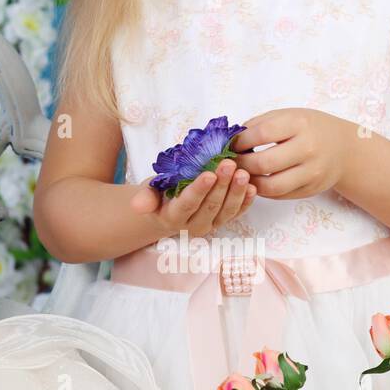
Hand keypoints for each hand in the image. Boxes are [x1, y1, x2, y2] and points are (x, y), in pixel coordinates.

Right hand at [130, 158, 256, 236]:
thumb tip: (136, 206)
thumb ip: (146, 197)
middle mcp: (193, 226)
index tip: (209, 173)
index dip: (199, 189)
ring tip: (243, 173)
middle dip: (222, 185)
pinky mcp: (223, 222)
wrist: (167, 210)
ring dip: (236, 192)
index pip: (188, 203)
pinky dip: (246, 201)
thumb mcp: (148, 191)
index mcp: (173, 217)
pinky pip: (237, 214)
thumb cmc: (159, 194)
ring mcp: (211, 225)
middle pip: (210, 206)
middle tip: (230, 163)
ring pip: (226, 211)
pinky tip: (252, 187)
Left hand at [230, 108, 352, 199]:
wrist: (345, 148)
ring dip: (250, 182)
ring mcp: (312, 172)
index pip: (261, 134)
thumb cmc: (309, 128)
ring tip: (241, 174)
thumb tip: (229, 140)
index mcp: (299, 124)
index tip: (229, 144)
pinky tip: (256, 181)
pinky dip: (263, 190)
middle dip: (240, 164)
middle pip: (264, 163)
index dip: (239, 141)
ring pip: (271, 186)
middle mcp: (308, 149)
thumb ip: (258, 125)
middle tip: (229, 163)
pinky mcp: (311, 190)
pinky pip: (280, 195)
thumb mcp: (286, 116)